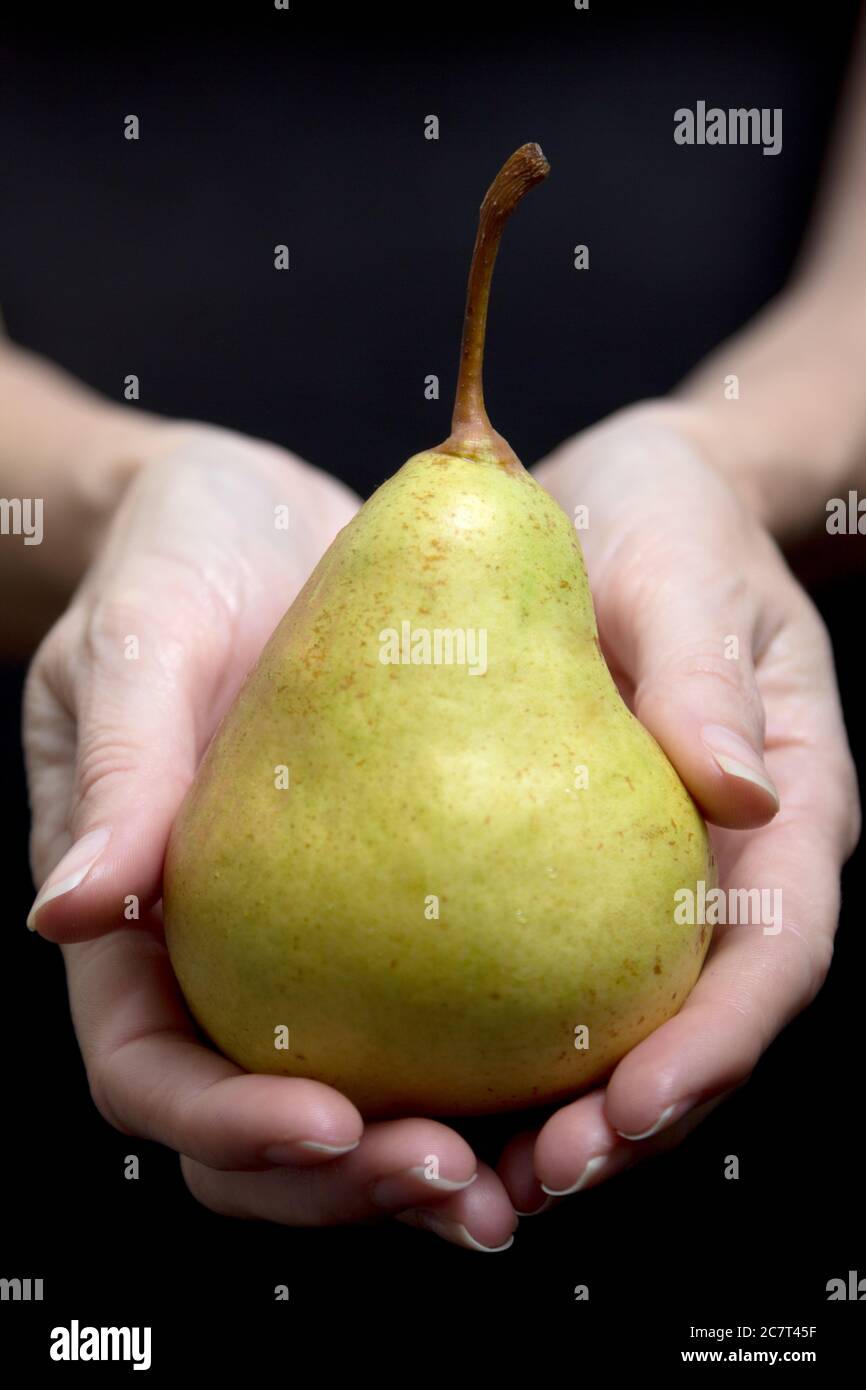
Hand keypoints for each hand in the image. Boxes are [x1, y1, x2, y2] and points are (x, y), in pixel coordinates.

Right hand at [24, 424, 516, 1249]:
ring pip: (361, 1097)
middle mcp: (222, 952)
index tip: (335, 1123)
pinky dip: (502, 1062)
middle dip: (347, 1185)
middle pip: (258, 1131)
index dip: (229, 1129)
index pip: (154, 1074)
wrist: (266, 510)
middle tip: (461, 1177)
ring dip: (437, 1159)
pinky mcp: (395, 899)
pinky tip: (586, 1068)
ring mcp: (311, 936)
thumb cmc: (175, 561)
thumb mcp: (139, 638)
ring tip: (538, 1166)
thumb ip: (114, 770)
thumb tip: (65, 917)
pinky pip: (447, 1004)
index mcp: (132, 923)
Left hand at [497, 401, 859, 1211]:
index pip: (775, 952)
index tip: (634, 1106)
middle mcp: (732, 864)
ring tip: (475, 1176)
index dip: (716, 1044)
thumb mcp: (685, 575)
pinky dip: (506, 1038)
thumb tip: (746, 799)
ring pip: (626, 1021)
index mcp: (791, 807)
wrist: (620, 497)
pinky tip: (430, 1082)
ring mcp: (655, 872)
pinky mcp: (579, 862)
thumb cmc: (668, 522)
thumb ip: (710, 679)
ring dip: (564, 1111)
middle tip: (534, 1181)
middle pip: (702, 1024)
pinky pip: (551, 967)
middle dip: (633, 1122)